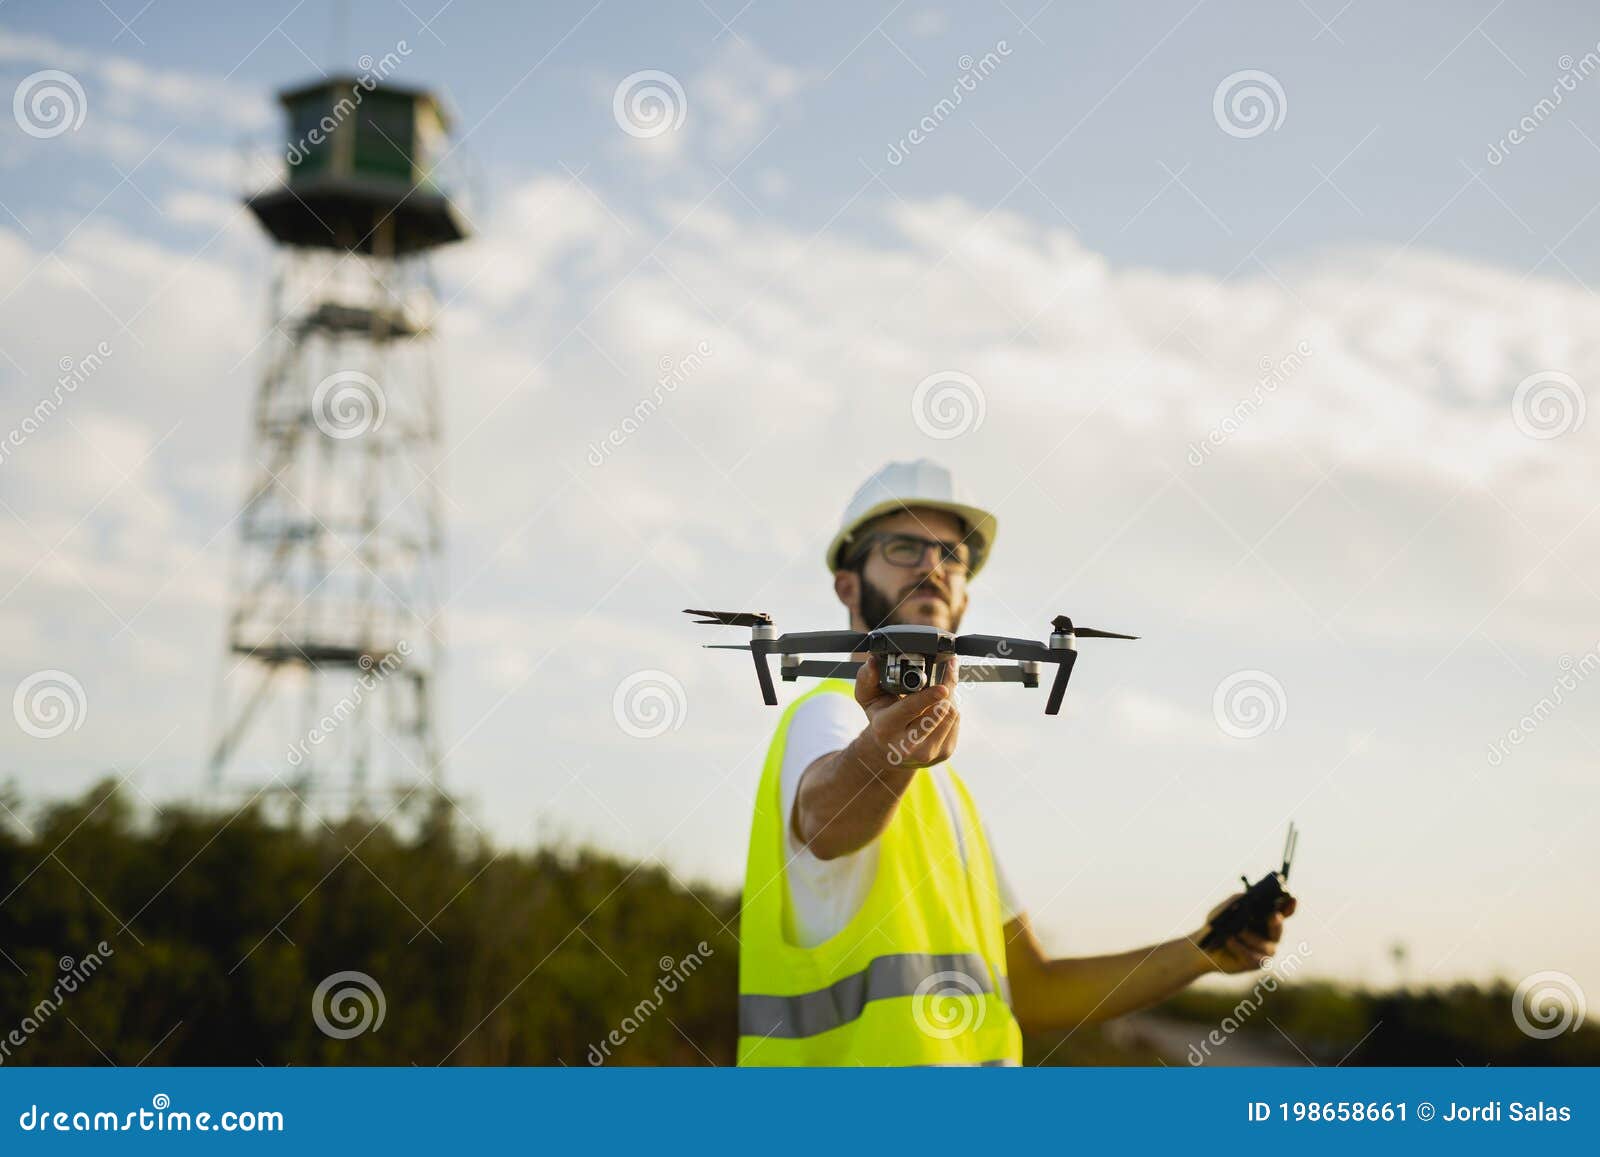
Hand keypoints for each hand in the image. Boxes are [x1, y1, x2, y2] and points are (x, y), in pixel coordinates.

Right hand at [851, 655, 959, 770]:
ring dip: (948, 697)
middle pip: (939, 711)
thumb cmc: (881, 719)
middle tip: (948, 669)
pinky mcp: (944, 752)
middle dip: (947, 688)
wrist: (889, 751)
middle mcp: (908, 745)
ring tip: (937, 692)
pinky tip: (938, 708)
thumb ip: (866, 678)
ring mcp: (928, 752)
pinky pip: (956, 722)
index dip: (928, 697)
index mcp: (885, 729)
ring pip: (951, 714)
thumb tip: (873, 663)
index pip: (910, 709)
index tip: (943, 687)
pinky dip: (951, 709)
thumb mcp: (868, 699)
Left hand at [1195, 894, 1297, 973]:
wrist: (1205, 947)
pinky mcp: (1255, 964)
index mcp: (1266, 919)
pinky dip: (1240, 948)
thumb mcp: (1224, 909)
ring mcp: (1264, 951)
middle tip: (1274, 915)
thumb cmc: (1218, 925)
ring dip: (1251, 936)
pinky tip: (1230, 940)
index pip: (1283, 912)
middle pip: (1278, 929)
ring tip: (1239, 930)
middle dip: (1276, 922)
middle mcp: (1269, 936)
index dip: (1289, 906)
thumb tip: (1248, 897)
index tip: (1293, 898)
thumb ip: (1237, 901)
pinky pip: (1252, 957)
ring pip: (1265, 945)